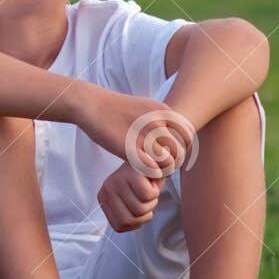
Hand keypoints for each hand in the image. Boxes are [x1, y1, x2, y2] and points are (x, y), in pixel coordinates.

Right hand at [75, 87, 194, 176]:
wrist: (91, 105)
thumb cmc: (116, 108)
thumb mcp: (145, 106)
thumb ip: (162, 119)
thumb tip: (174, 135)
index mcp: (163, 111)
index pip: (188, 135)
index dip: (184, 147)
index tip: (172, 153)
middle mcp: (157, 123)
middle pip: (180, 150)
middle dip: (174, 161)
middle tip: (163, 164)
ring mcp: (143, 136)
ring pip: (169, 162)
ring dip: (163, 170)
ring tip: (153, 168)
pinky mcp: (129, 149)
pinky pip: (152, 169)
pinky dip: (151, 174)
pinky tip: (143, 170)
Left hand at [97, 161, 162, 232]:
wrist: (153, 157)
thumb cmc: (144, 182)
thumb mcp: (132, 201)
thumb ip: (128, 215)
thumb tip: (127, 223)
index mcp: (104, 199)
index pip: (120, 226)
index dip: (137, 222)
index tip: (139, 205)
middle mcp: (106, 189)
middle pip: (130, 221)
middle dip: (146, 214)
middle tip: (146, 198)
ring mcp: (116, 181)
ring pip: (141, 209)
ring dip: (152, 201)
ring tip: (149, 188)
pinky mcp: (129, 174)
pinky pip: (148, 196)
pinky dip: (155, 191)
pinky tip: (151, 180)